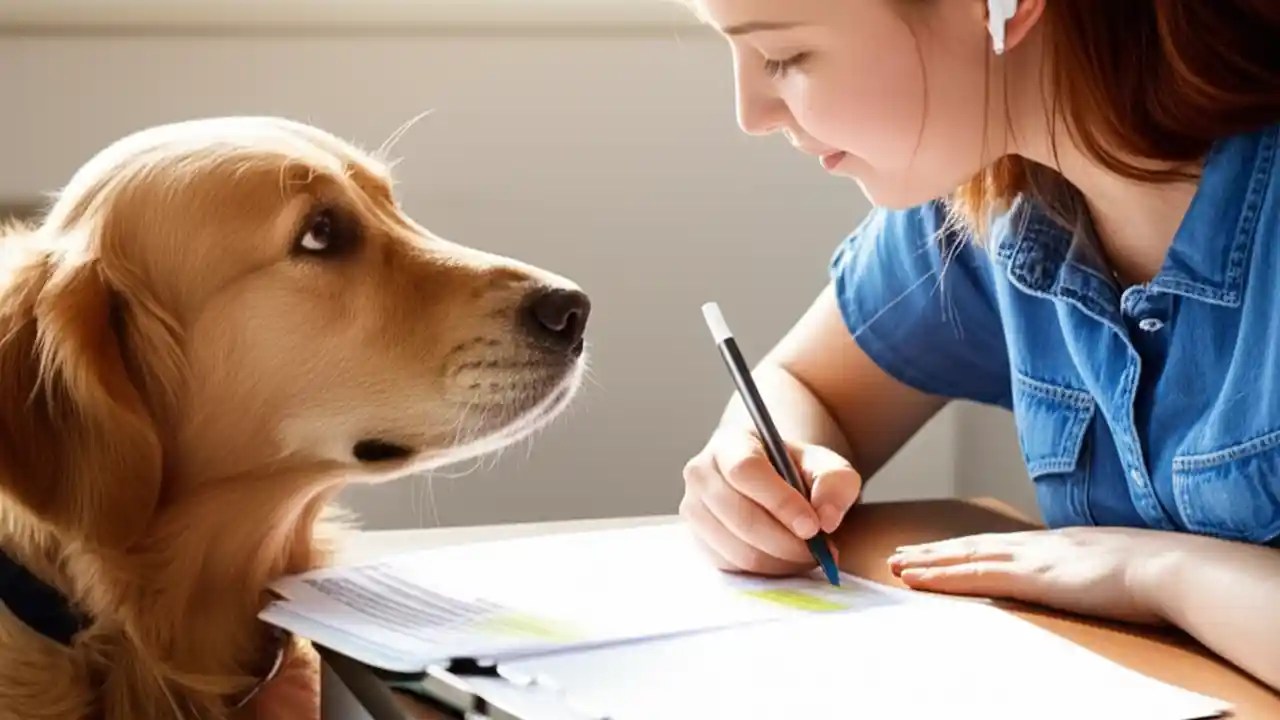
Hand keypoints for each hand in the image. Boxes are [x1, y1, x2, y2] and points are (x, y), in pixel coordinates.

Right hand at [680, 426, 860, 576]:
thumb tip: (825, 519)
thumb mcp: (824, 464)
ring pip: (737, 549)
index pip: (746, 472)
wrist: (769, 480)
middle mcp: (701, 475)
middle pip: (740, 516)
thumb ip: (834, 482)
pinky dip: (766, 571)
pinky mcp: (698, 541)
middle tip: (820, 551)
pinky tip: (788, 560)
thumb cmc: (794, 469)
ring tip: (810, 555)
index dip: (780, 503)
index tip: (813, 528)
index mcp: (729, 444)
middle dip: (786, 542)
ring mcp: (694, 510)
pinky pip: (732, 567)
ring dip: (781, 561)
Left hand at [887, 526, 1187, 624]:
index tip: (940, 549)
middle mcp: (1038, 544)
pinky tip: (917, 579)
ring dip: (928, 562)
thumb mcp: (1115, 566)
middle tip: (900, 554)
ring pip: (965, 558)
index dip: (966, 546)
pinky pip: (973, 576)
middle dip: (935, 551)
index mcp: (1058, 542)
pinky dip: (941, 577)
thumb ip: (1092, 569)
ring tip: (897, 565)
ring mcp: (1033, 558)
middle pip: (973, 545)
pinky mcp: (1031, 576)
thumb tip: (1087, 576)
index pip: (1000, 544)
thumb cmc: (1156, 572)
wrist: (1173, 566)